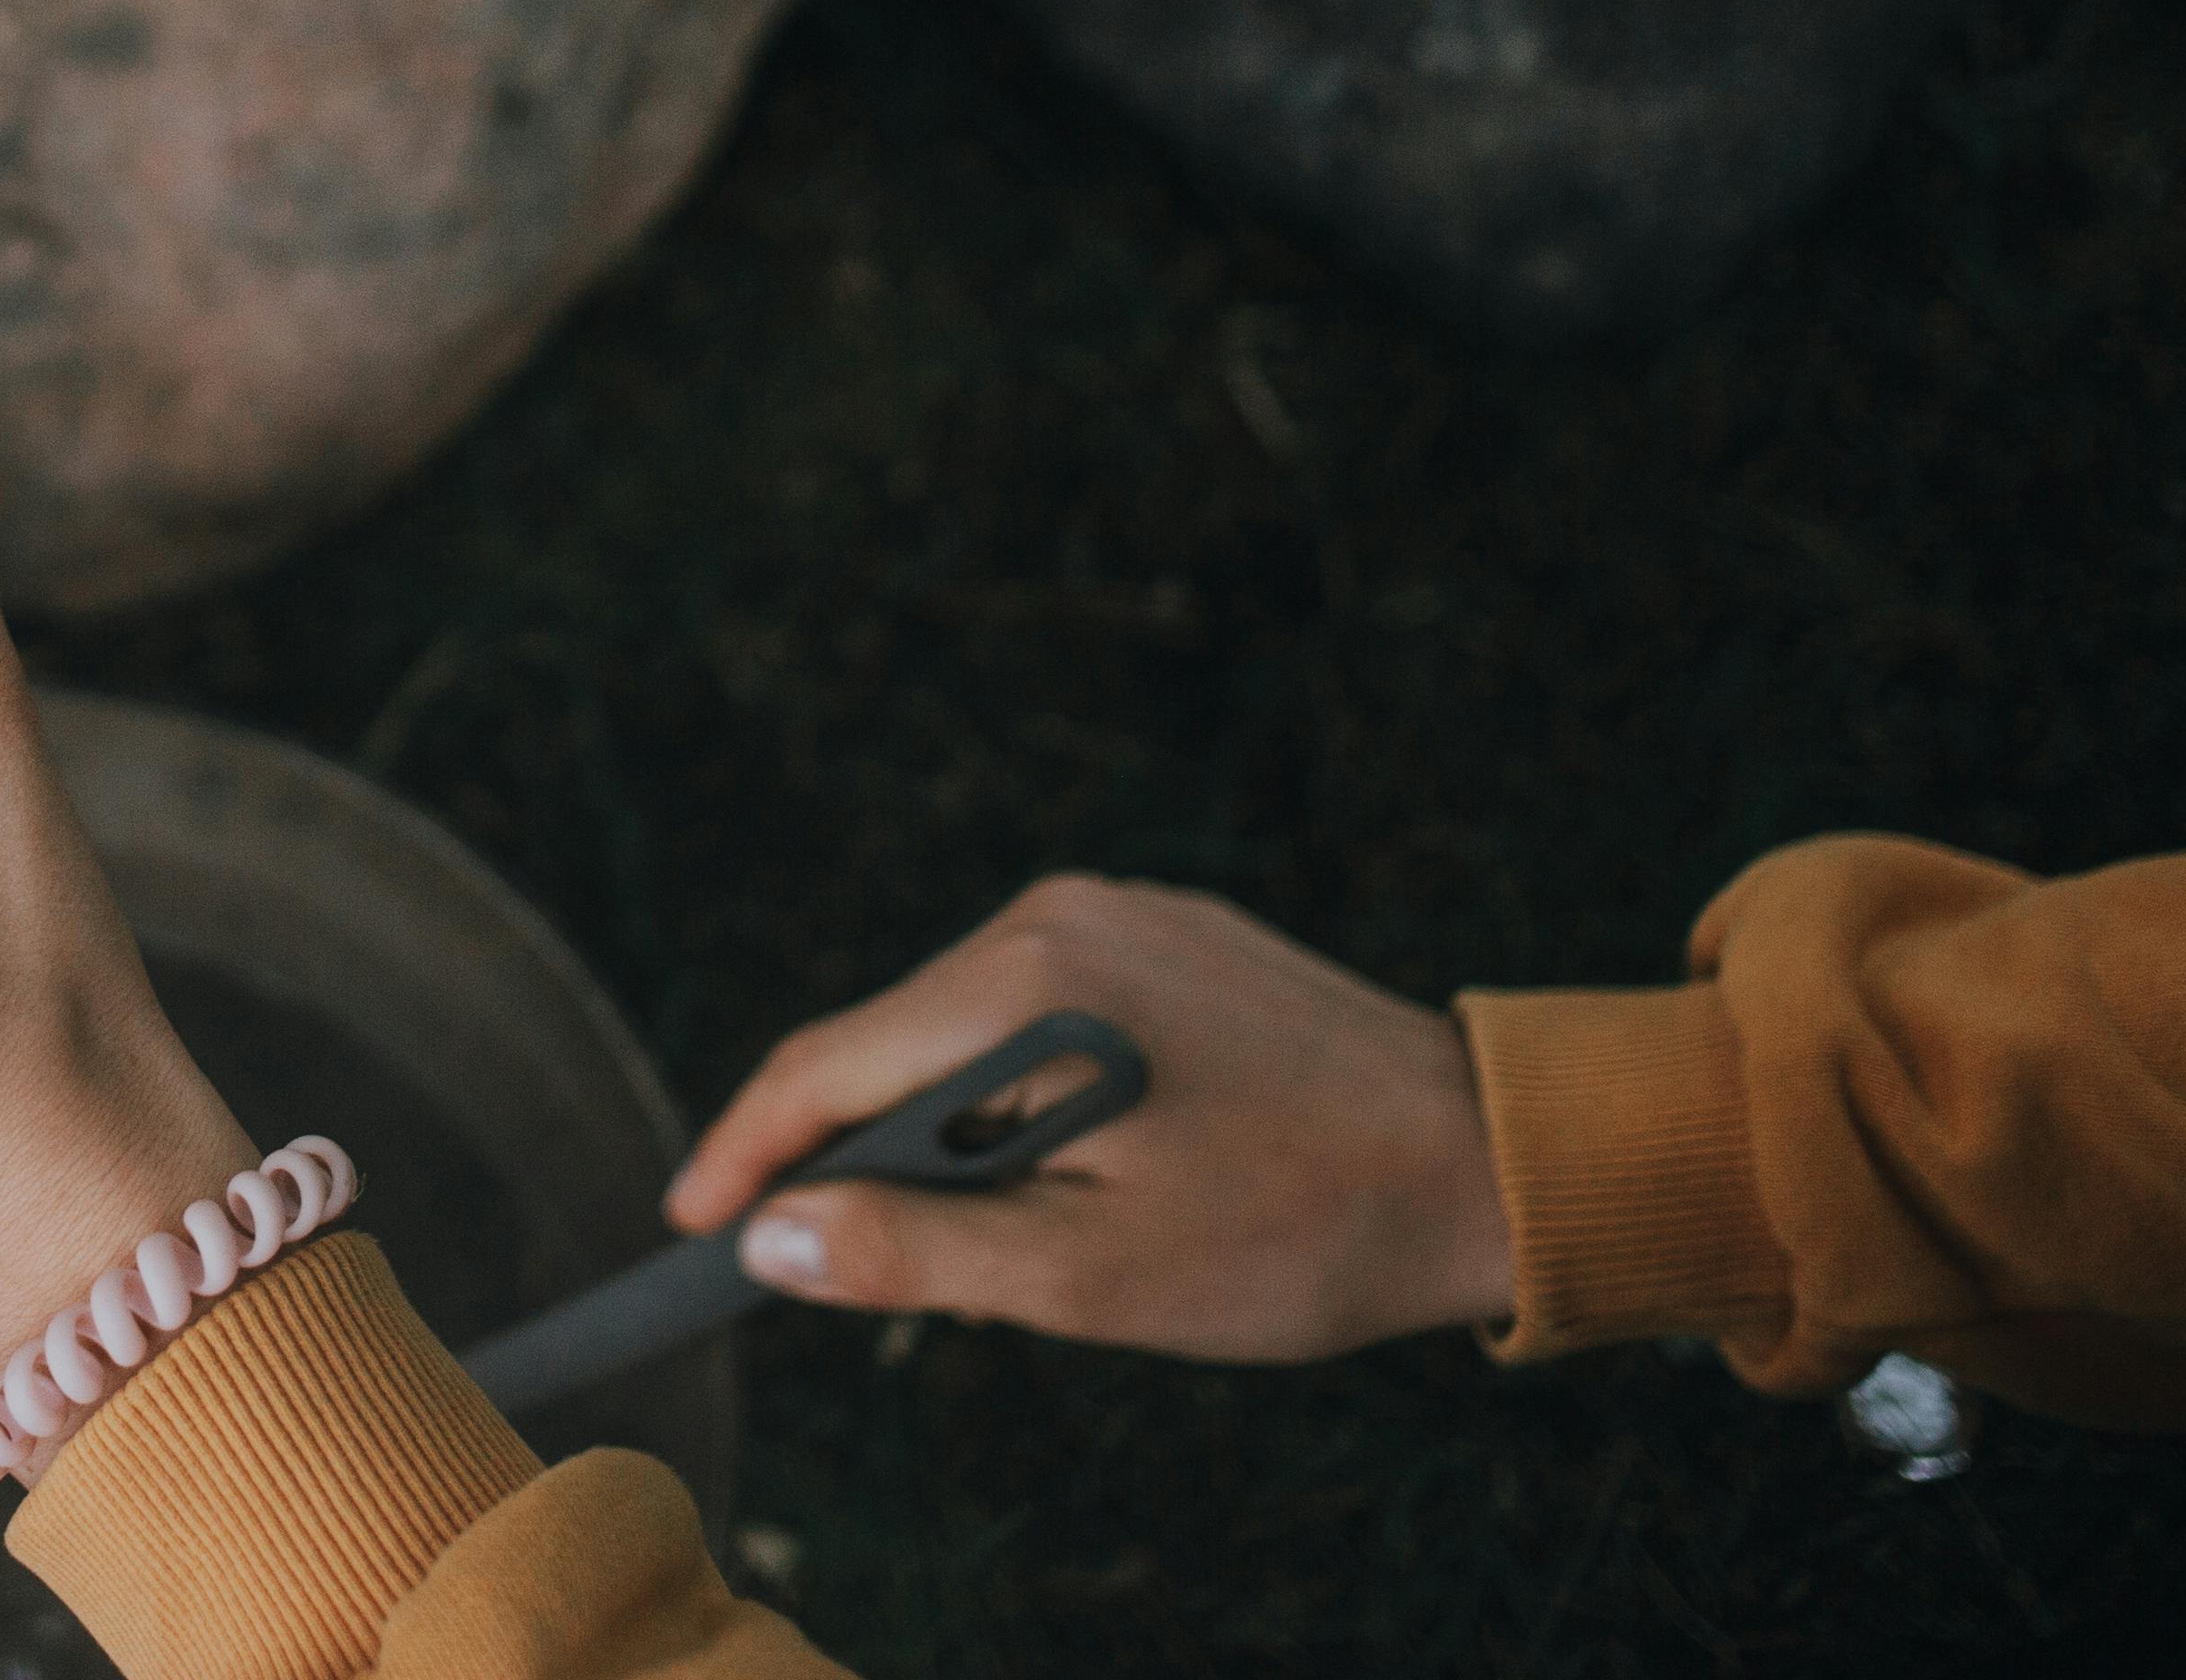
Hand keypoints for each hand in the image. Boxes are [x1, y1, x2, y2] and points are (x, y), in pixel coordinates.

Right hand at [665, 876, 1513, 1363]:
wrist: (1492, 1159)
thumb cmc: (1300, 1234)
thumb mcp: (1089, 1276)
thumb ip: (915, 1254)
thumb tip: (773, 1240)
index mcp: (1024, 986)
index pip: (826, 1067)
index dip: (746, 1154)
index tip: (693, 1227)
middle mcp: (1055, 913)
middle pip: (890, 1043)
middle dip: (858, 1155)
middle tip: (862, 1276)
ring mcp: (1118, 909)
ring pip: (964, 1030)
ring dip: (951, 1131)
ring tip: (1015, 1240)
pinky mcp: (1168, 928)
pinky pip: (1041, 1009)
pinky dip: (1021, 1093)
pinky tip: (1086, 1173)